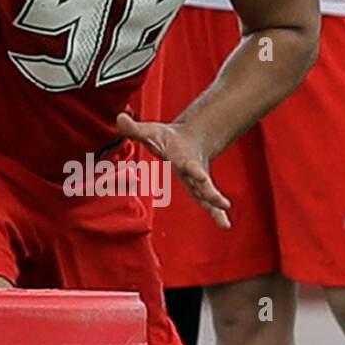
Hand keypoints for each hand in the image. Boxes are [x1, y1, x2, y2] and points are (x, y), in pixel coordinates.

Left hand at [116, 112, 231, 229]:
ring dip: (215, 208)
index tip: (202, 175)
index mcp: (184, 159)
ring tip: (225, 224)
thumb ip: (135, 128)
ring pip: (207, 197)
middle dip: (211, 193)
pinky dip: (217, 215)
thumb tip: (120, 118)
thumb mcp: (150, 132)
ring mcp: (198, 182)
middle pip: (204, 185)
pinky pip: (209, 204)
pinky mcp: (200, 190)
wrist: (190, 138)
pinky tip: (225, 226)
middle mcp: (194, 172)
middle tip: (223, 203)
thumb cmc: (166, 138)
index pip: (190, 166)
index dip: (194, 171)